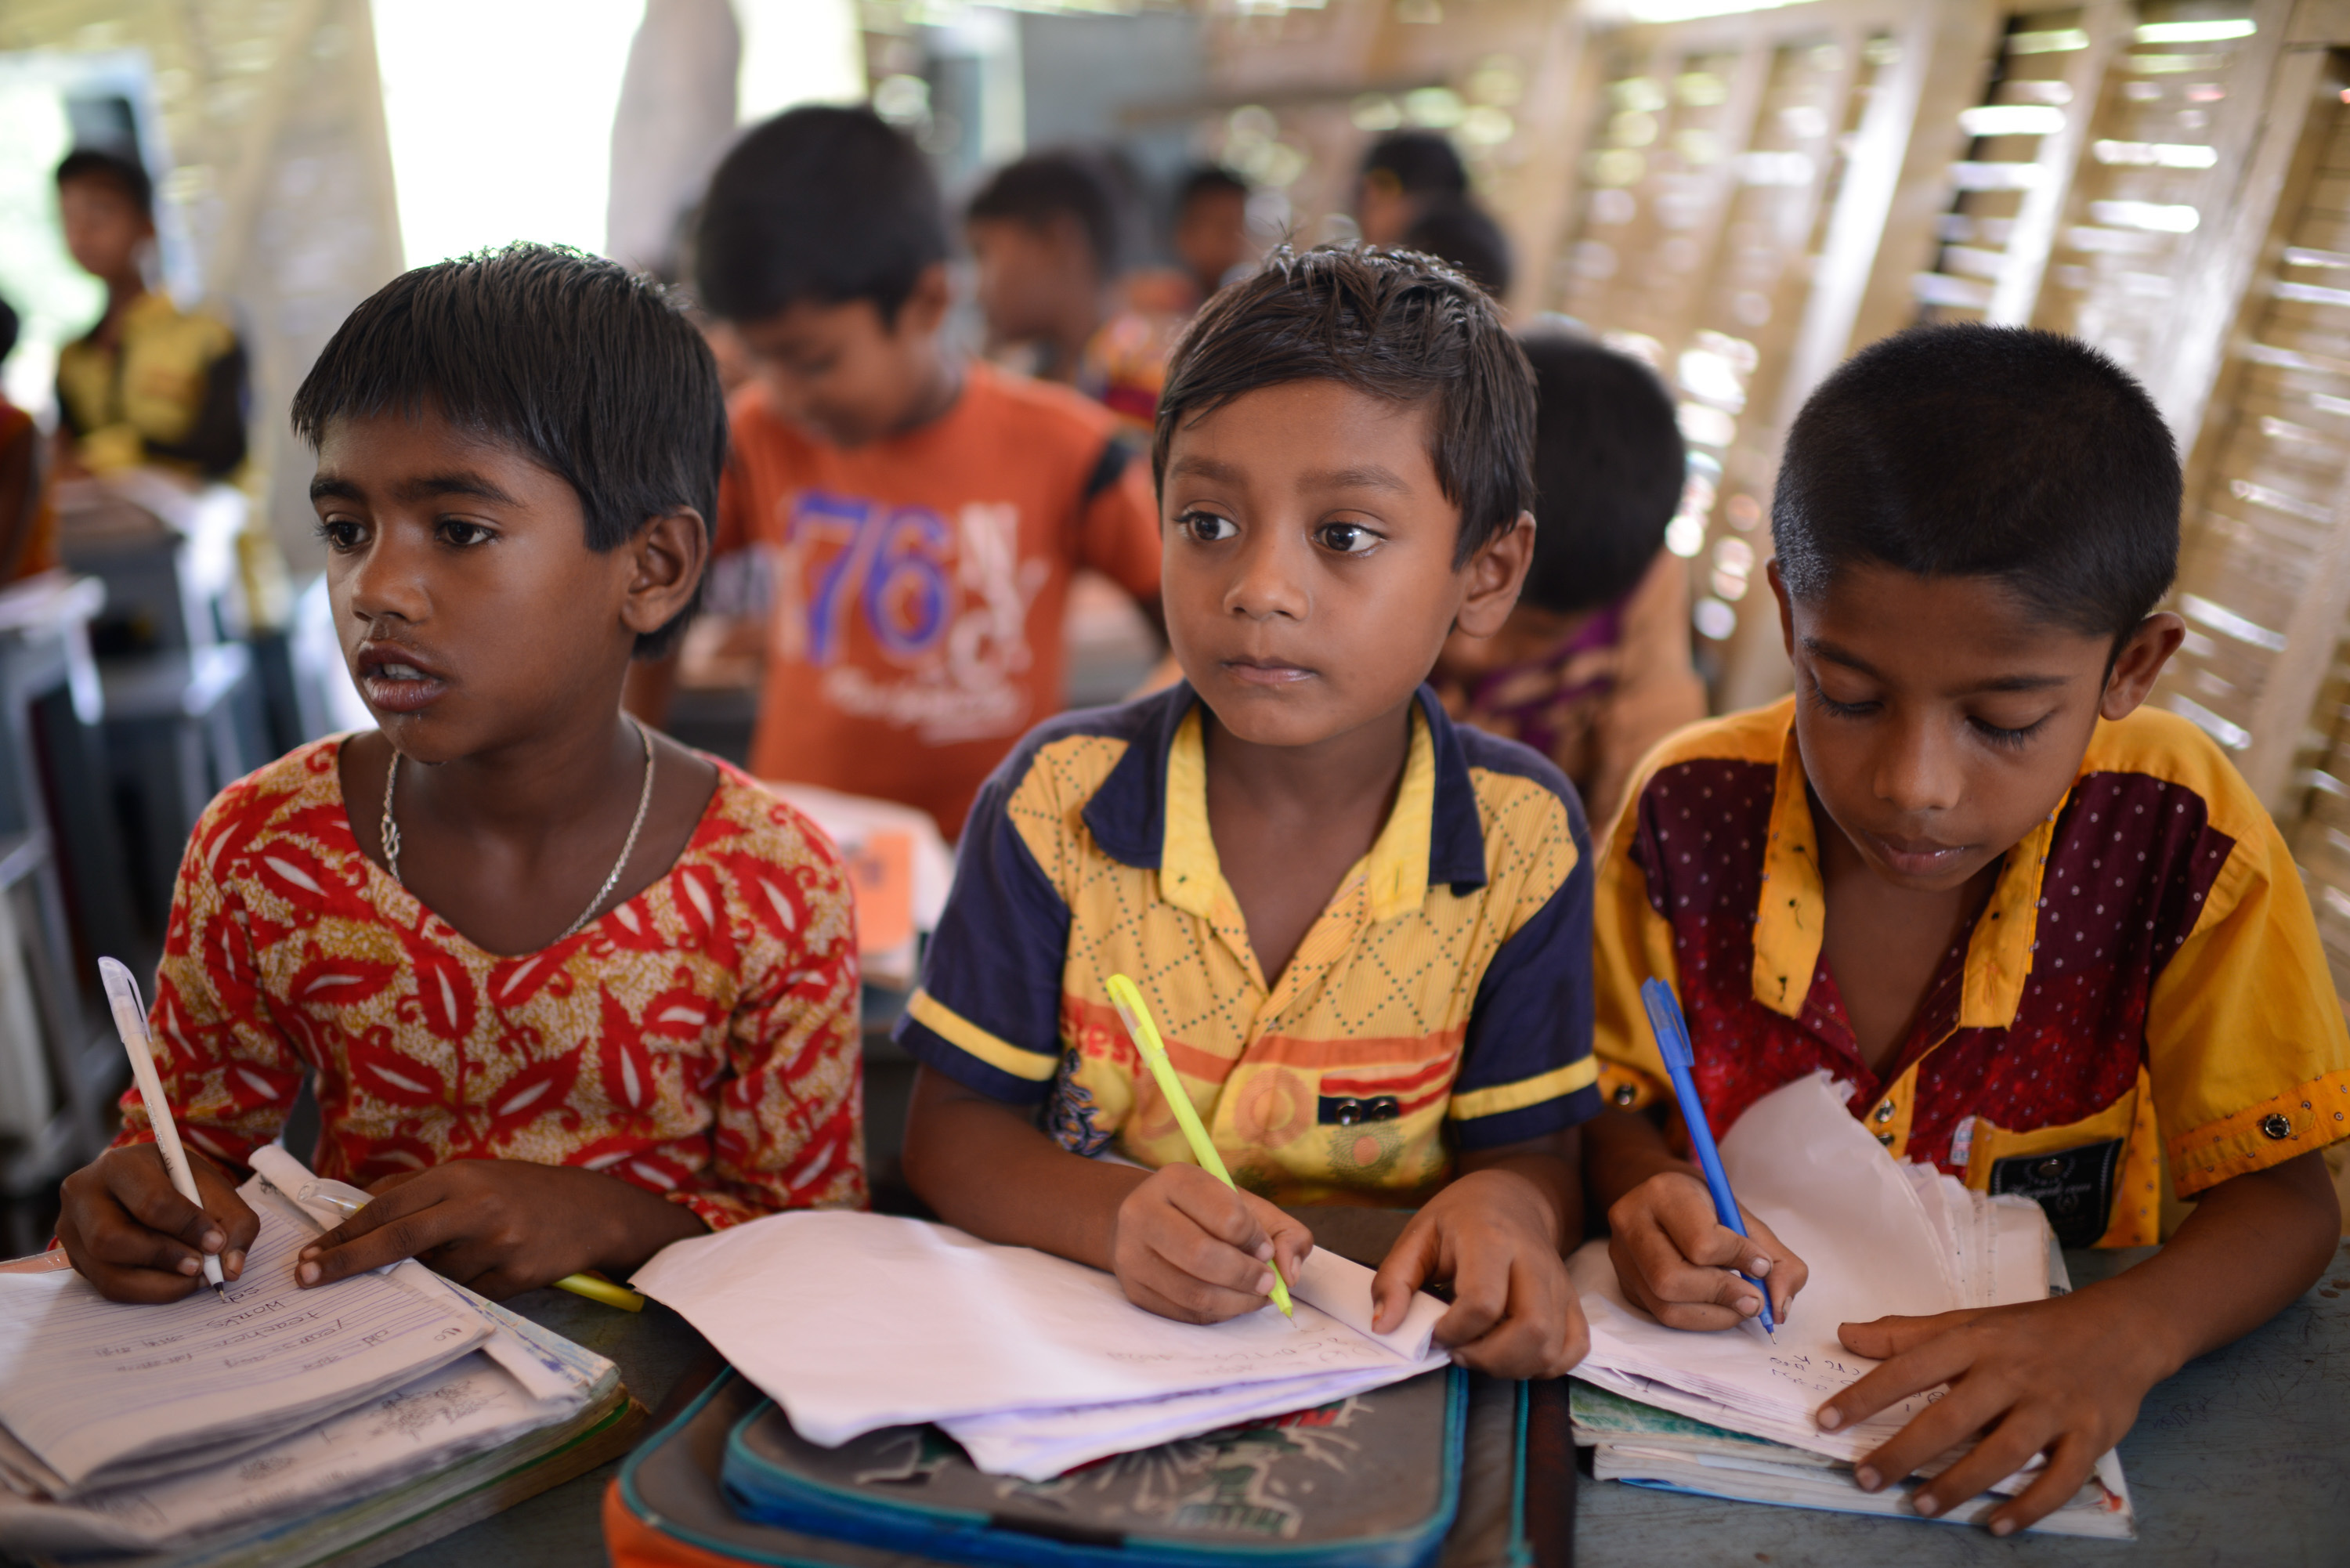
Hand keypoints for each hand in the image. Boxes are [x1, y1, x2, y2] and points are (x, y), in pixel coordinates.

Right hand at [56, 1144, 258, 1302]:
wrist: (140, 1183)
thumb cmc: (177, 1182)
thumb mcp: (209, 1185)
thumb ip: (233, 1220)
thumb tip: (230, 1268)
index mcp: (120, 1165)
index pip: (150, 1201)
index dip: (188, 1226)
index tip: (216, 1242)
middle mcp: (83, 1195)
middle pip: (112, 1239)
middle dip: (164, 1257)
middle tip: (201, 1266)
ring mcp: (71, 1230)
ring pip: (106, 1272)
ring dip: (158, 1283)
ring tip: (192, 1277)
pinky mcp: (75, 1258)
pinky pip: (107, 1287)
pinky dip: (147, 1291)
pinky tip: (173, 1283)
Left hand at [296, 1159, 704, 1299]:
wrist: (595, 1211)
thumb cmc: (526, 1191)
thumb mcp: (476, 1175)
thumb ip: (422, 1190)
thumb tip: (361, 1207)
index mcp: (461, 1177)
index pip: (389, 1206)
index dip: (344, 1233)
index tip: (309, 1255)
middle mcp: (478, 1208)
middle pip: (398, 1238)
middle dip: (347, 1261)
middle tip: (308, 1278)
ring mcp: (498, 1245)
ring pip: (434, 1274)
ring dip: (429, 1274)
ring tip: (464, 1256)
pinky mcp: (515, 1277)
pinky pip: (467, 1293)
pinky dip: (464, 1285)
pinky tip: (488, 1267)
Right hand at [1110, 1163, 1313, 1323]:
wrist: (1148, 1222)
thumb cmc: (1207, 1213)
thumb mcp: (1248, 1206)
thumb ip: (1284, 1232)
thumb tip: (1290, 1273)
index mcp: (1176, 1179)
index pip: (1227, 1217)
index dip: (1256, 1239)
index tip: (1265, 1248)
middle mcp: (1143, 1212)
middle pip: (1202, 1255)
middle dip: (1246, 1275)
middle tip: (1267, 1282)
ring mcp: (1132, 1254)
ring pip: (1194, 1292)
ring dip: (1237, 1301)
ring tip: (1254, 1295)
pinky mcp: (1134, 1290)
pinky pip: (1185, 1312)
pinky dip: (1218, 1313)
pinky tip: (1230, 1301)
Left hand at [1375, 1167, 1588, 1377]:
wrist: (1512, 1198)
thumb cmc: (1459, 1219)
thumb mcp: (1417, 1236)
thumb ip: (1394, 1280)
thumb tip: (1383, 1327)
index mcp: (1490, 1239)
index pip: (1484, 1301)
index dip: (1455, 1331)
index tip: (1435, 1333)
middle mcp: (1534, 1262)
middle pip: (1531, 1329)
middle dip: (1488, 1358)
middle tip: (1460, 1351)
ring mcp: (1560, 1284)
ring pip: (1552, 1347)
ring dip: (1512, 1367)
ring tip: (1481, 1352)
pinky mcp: (1572, 1302)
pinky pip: (1574, 1348)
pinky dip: (1545, 1366)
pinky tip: (1514, 1355)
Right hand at [1607, 1169, 1804, 1329]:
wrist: (1660, 1197)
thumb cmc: (1705, 1206)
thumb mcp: (1743, 1216)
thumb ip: (1776, 1258)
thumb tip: (1779, 1307)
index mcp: (1665, 1192)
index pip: (1701, 1241)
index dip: (1739, 1259)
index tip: (1762, 1265)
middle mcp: (1632, 1222)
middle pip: (1672, 1279)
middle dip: (1722, 1295)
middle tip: (1754, 1299)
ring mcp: (1622, 1256)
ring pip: (1664, 1304)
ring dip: (1714, 1314)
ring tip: (1740, 1305)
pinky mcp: (1625, 1283)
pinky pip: (1661, 1315)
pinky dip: (1700, 1319)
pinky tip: (1718, 1306)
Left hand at [1817, 1291, 2160, 1534]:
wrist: (2124, 1326)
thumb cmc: (2033, 1329)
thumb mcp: (1969, 1321)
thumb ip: (1907, 1334)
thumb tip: (1846, 1334)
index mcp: (1975, 1341)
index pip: (1908, 1367)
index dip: (1864, 1395)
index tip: (1825, 1421)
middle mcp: (2011, 1373)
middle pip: (1951, 1417)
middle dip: (1904, 1452)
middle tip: (1865, 1478)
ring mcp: (2053, 1405)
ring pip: (2001, 1452)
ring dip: (1959, 1484)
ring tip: (1919, 1506)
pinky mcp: (2091, 1435)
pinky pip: (2060, 1479)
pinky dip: (2030, 1507)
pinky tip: (1997, 1526)